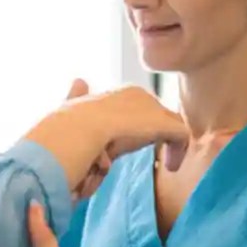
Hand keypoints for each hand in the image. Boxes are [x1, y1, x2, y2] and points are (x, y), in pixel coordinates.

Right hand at [24, 83, 186, 195]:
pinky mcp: (163, 123)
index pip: (136, 107)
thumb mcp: (71, 111)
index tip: (135, 142)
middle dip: (157, 132)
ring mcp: (152, 109)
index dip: (136, 125)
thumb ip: (78, 98)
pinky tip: (171, 166)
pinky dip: (178, 150)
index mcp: (116, 94)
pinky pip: (180, 135)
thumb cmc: (66, 129)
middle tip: (154, 154)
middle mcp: (137, 94)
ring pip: (171, 123)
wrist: (76, 130)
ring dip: (171, 142)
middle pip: (157, 114)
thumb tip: (79, 81)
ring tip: (167, 162)